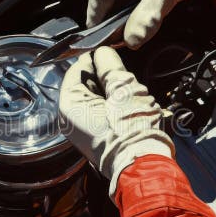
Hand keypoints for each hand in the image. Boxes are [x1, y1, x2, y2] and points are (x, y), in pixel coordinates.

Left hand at [58, 47, 173, 197]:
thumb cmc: (132, 132)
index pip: (77, 70)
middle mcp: (73, 118)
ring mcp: (87, 129)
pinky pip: (109, 111)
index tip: (111, 52)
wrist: (146, 165)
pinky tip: (133, 108)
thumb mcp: (123, 89)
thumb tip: (104, 53)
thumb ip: (110, 67)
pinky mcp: (101, 136)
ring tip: (132, 97)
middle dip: (109, 77)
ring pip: (102, 96)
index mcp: (70, 105)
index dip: (95, 58)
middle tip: (126, 79)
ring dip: (118, 92)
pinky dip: (121, 106)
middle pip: (88, 83)